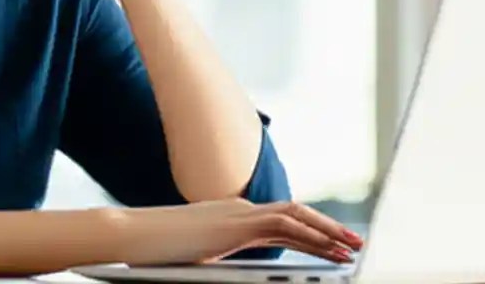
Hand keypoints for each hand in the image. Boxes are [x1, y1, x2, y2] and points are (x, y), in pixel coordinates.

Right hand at [121, 199, 363, 265]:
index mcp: (231, 220)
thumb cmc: (155, 255)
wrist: (130, 236)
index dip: (310, 233)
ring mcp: (238, 214)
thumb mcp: (198, 262)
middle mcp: (239, 212)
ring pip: (295, 216)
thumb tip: (229, 274)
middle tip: (355, 245)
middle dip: (328, 230)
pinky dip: (310, 233)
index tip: (332, 246)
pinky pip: (283, 225)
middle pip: (295, 216)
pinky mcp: (235, 224)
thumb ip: (220, 263)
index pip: (281, 223)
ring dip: (327, 231)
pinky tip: (328, 247)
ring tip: (351, 248)